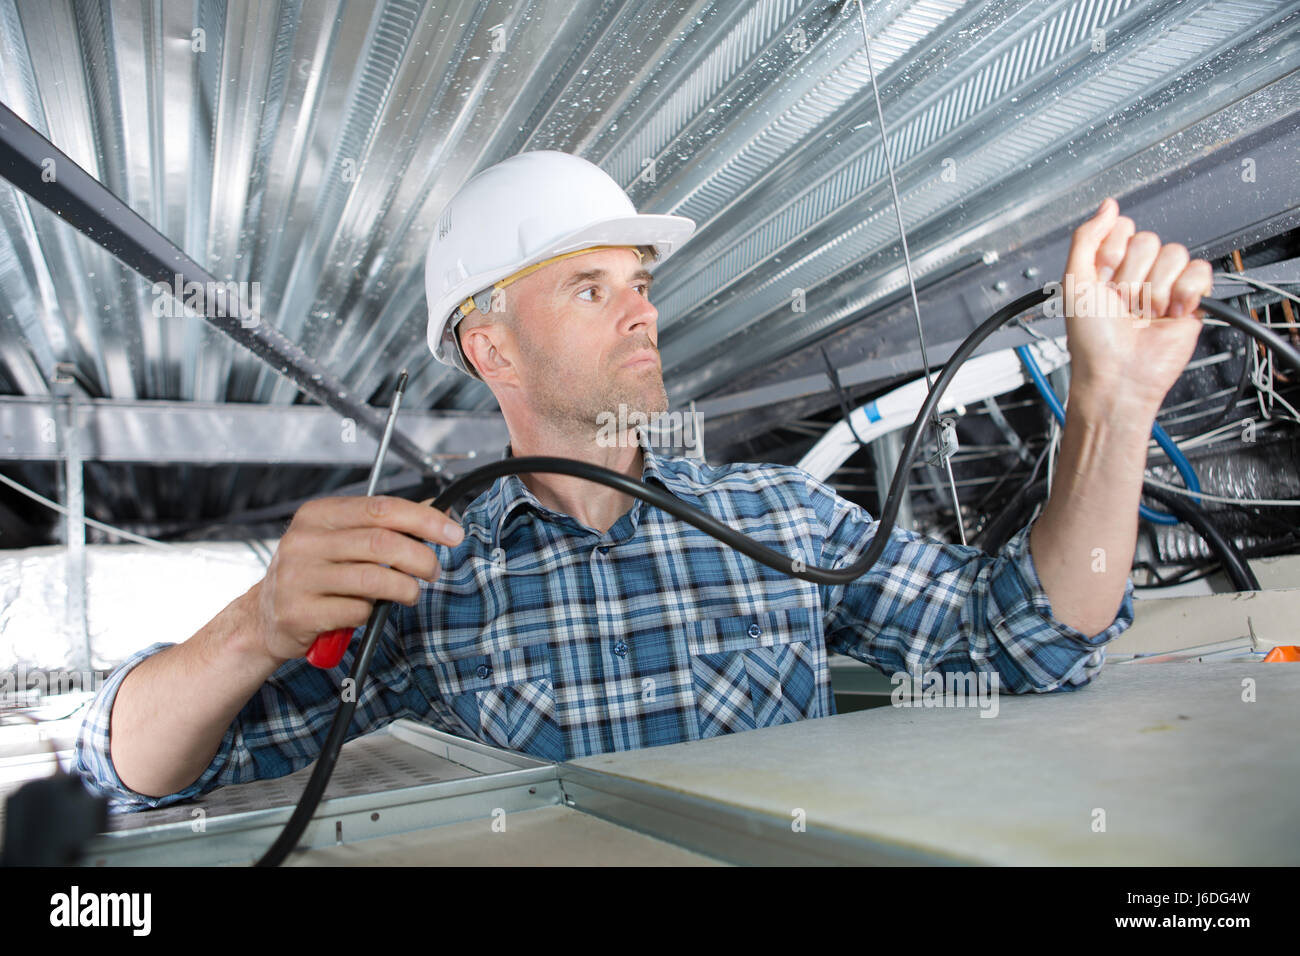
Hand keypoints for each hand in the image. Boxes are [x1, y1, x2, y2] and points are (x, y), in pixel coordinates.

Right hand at [251, 496, 463, 663]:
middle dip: (420, 558)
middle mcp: (305, 541)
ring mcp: (298, 577)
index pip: (381, 509)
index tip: (452, 533)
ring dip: (404, 589)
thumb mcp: (342, 539)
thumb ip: (385, 524)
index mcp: (318, 515)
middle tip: (433, 571)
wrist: (263, 616)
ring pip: (373, 580)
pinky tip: (366, 611)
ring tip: (410, 593)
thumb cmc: (313, 574)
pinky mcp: (299, 612)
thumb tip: (437, 512)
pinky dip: (371, 613)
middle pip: (381, 543)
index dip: (424, 519)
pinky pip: (355, 611)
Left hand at [1060, 197, 1212, 409]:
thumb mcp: (1074, 283)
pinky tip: (1168, 313)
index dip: (1113, 254)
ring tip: (1143, 313)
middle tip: (1123, 303)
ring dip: (1155, 289)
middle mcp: (1136, 274)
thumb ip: (1086, 238)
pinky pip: (1200, 271)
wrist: (1119, 375)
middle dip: (1132, 276)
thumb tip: (1108, 205)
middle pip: (1149, 241)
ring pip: (1174, 254)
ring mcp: (1163, 286)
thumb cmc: (1091, 340)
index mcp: (1106, 267)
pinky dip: (1185, 292)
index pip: (1123, 229)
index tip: (1102, 279)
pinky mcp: (1189, 299)